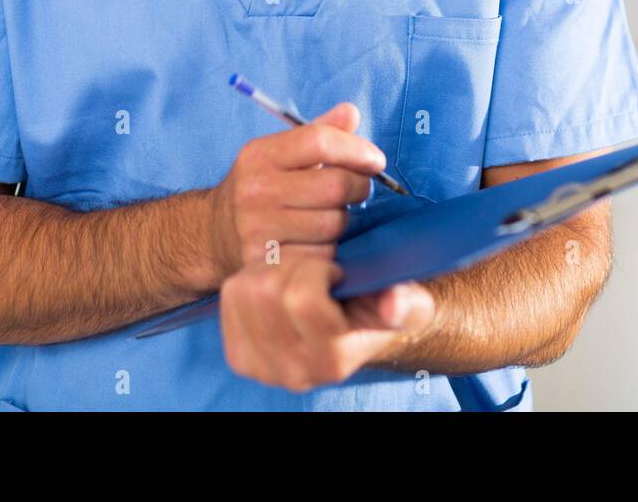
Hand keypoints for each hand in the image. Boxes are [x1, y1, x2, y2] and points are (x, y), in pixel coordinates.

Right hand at [207, 102, 384, 276]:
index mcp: (260, 155)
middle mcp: (255, 190)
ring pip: (333, 223)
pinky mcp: (266, 263)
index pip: (320, 140)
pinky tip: (318, 240)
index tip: (375, 160)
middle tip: (360, 188)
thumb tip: (351, 112)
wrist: (213, 234)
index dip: (357, 149)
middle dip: (360, 186)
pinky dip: (330, 248)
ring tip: (332, 213)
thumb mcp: (279, 153)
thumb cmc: (260, 187)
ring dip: (344, 218)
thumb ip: (317, 132)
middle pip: (334, 185)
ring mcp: (258, 229)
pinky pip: (323, 255)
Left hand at [220, 257, 435, 391]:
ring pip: (244, 289)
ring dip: (270, 268)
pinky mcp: (239, 356)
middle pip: (267, 291)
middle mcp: (294, 372)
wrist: (352, 335)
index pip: (302, 298)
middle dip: (292, 264)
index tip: (334, 271)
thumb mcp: (408, 305)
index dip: (317, 270)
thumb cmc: (379, 311)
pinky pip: (229, 295)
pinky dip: (250, 276)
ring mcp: (262, 368)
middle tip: (313, 268)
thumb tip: (394, 302)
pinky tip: (276, 282)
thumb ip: (408, 304)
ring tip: (295, 273)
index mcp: (333, 359)